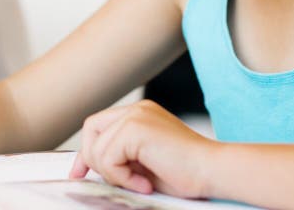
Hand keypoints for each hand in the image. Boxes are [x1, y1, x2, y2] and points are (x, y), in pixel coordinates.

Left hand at [70, 100, 220, 198]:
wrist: (212, 170)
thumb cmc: (188, 172)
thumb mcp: (145, 162)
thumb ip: (122, 158)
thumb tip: (93, 168)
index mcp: (140, 114)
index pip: (98, 125)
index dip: (87, 151)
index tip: (81, 172)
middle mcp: (136, 110)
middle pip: (91, 129)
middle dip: (92, 160)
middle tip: (112, 181)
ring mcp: (135, 115)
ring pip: (98, 149)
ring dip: (114, 174)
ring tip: (141, 183)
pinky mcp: (135, 128)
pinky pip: (109, 157)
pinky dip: (122, 177)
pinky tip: (144, 183)